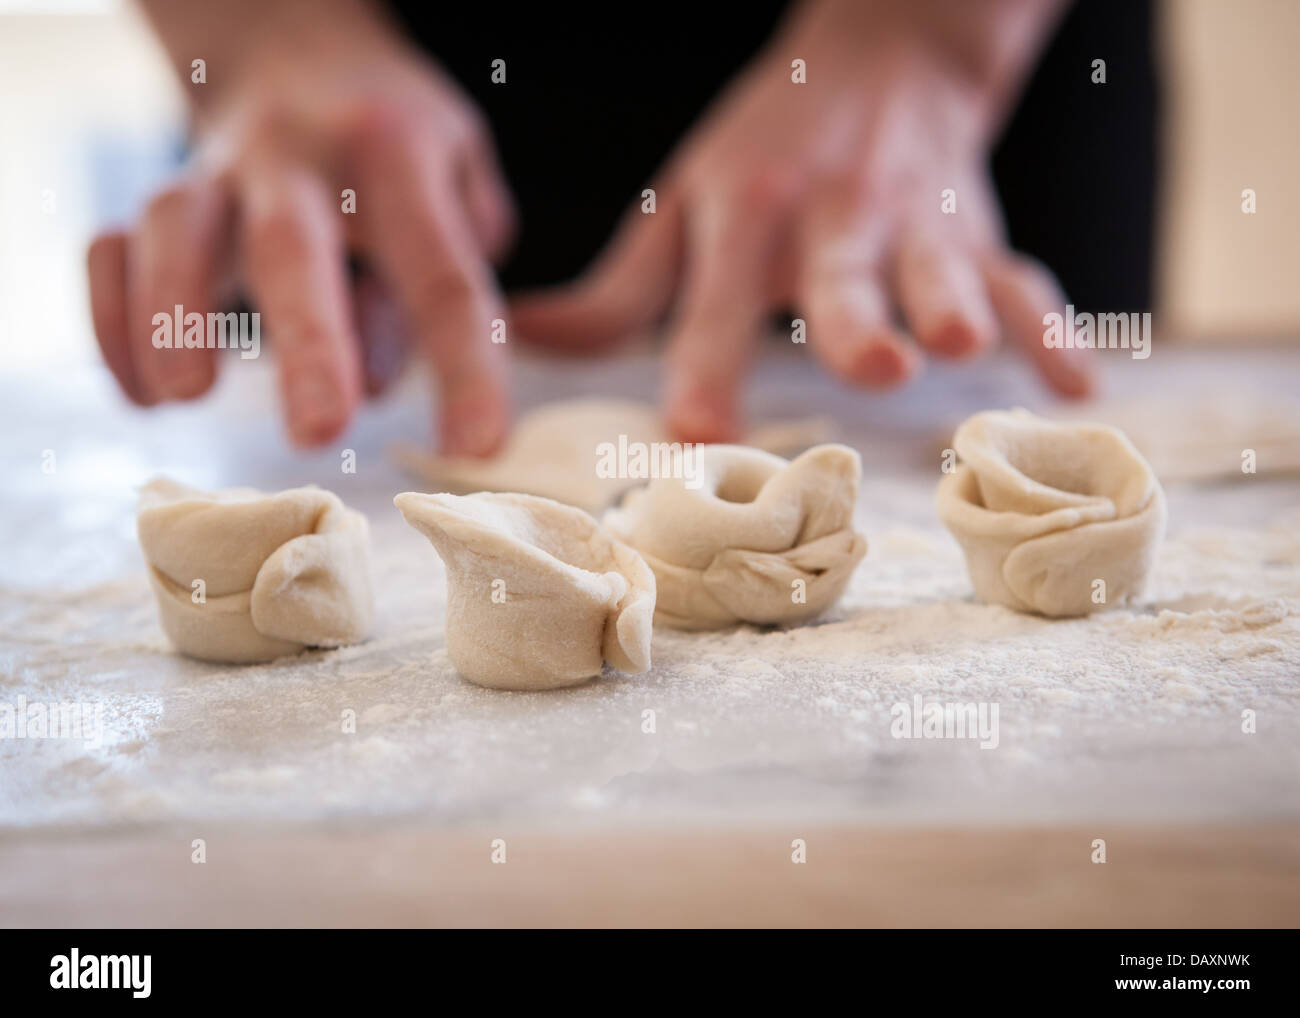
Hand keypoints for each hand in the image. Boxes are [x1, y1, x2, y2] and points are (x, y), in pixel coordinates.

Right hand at [88, 3, 513, 452]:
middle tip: (321, 432)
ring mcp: (212, 172)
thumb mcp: (458, 179)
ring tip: (187, 397)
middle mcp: (296, 154)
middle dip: (309, 342)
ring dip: (174, 315)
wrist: (295, 51)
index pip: (441, 271)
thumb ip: (447, 271)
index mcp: (396, 153)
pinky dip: (114, 322)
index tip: (478, 448)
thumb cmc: (394, 146)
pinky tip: (145, 395)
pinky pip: (110, 250)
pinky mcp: (150, 200)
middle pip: (293, 244)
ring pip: (175, 229)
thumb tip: (379, 376)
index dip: (464, 364)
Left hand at [511, 0, 1090, 440]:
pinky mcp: (980, 233)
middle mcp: (833, 220)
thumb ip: (615, 289)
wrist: (885, 54)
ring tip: (969, 349)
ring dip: (961, 305)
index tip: (695, 432)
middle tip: (873, 361)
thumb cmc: (766, 151)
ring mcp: (915, 225)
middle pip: (844, 276)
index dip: (708, 364)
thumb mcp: (682, 204)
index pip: (721, 301)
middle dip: (858, 317)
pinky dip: (1056, 331)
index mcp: (748, 217)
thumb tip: (516, 335)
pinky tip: (1079, 392)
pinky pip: (1026, 280)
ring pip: (944, 269)